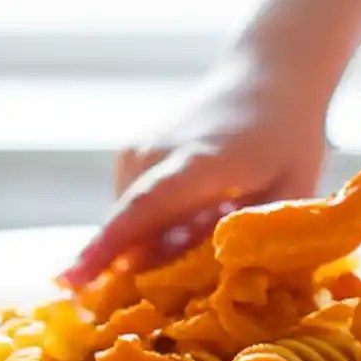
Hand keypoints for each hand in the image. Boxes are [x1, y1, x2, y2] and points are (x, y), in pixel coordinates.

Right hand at [59, 58, 328, 285]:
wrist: (265, 76)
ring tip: (211, 222)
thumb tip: (207, 284)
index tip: (72, 280)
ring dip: (160, 245)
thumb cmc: (286, 139)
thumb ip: (250, 236)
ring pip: (130, 225)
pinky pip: (132, 211)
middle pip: (131, 229)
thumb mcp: (289, 193)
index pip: (144, 208)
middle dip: (147, 270)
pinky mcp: (129, 156)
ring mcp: (136, 150)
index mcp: (198, 161)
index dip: (108, 248)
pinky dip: (156, 226)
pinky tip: (195, 210)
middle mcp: (154, 152)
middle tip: (197, 277)